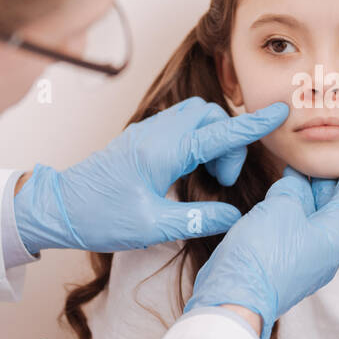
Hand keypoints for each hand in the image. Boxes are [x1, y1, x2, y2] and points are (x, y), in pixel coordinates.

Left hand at [14, 97, 288, 253]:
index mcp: (164, 151)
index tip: (280, 111)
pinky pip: (181, 125)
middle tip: (221, 181)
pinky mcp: (141, 139)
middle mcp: (157, 133)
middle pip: (211, 116)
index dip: (253, 125)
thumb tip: (236, 218)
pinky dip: (197, 140)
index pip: (219, 132)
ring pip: (196, 117)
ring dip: (212, 139)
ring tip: (208, 178)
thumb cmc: (100, 217)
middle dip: (228, 141)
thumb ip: (198, 220)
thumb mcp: (152, 226)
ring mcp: (148, 132)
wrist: (57, 207)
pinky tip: (191, 171)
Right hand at [184, 165, 338, 338]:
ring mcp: (307, 261)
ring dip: (304, 196)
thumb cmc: (263, 251)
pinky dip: (291, 213)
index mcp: (336, 235)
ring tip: (297, 173)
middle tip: (319, 160)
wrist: (236, 298)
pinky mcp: (287, 267)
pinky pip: (295, 233)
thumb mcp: (281, 205)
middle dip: (325, 183)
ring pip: (311, 221)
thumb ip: (293, 189)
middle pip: (332, 209)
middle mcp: (328, 251)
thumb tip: (295, 186)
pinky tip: (279, 200)